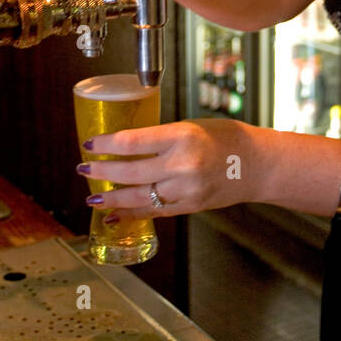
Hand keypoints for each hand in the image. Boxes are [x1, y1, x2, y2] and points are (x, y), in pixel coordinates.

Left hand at [77, 118, 256, 222]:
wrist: (257, 164)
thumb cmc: (226, 138)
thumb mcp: (191, 126)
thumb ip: (161, 138)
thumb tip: (128, 147)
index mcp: (181, 136)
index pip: (132, 141)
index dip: (106, 145)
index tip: (90, 144)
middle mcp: (182, 164)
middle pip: (130, 171)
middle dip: (101, 171)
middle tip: (83, 168)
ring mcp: (185, 189)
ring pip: (138, 196)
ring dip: (111, 198)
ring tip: (92, 196)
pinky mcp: (190, 206)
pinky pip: (154, 211)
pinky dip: (131, 214)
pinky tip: (114, 214)